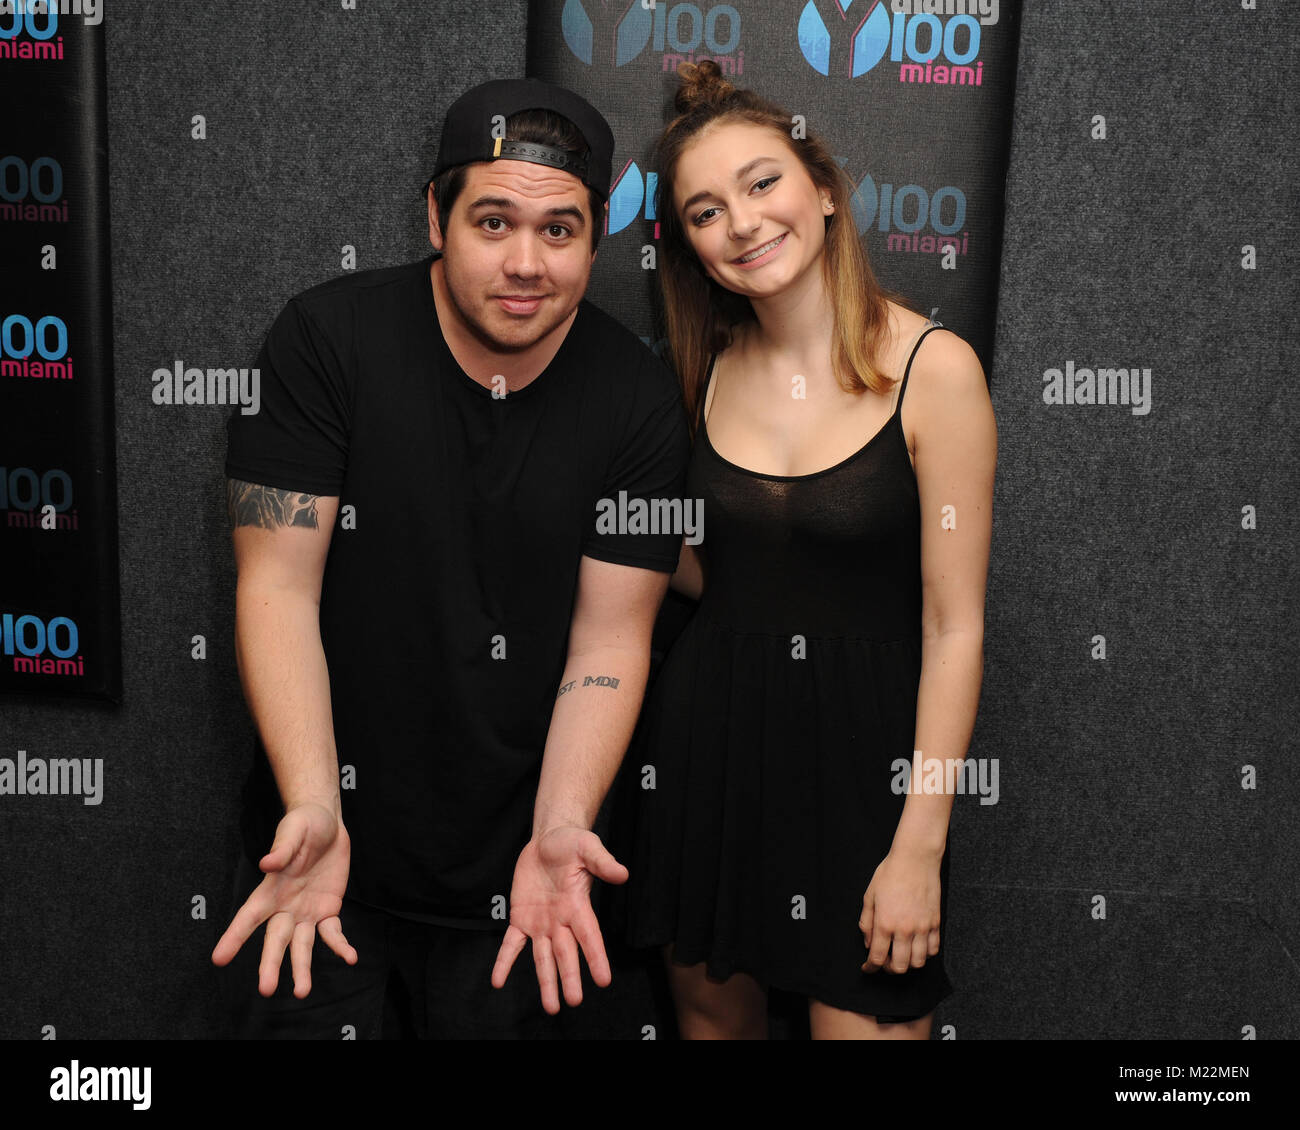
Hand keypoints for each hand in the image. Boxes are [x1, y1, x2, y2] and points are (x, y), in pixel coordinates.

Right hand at [210, 802, 355, 997]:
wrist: (327, 823)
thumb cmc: (303, 824)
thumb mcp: (293, 830)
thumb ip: (282, 848)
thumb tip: (267, 864)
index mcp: (270, 890)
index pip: (248, 917)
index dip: (234, 937)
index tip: (219, 959)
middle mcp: (285, 907)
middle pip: (275, 940)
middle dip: (270, 964)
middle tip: (266, 990)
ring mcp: (306, 911)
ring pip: (302, 945)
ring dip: (302, 968)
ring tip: (302, 991)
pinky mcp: (328, 909)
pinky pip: (333, 933)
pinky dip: (340, 946)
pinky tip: (350, 957)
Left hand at [491, 826, 628, 1013]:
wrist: (549, 838)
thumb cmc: (572, 843)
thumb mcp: (588, 847)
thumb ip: (603, 862)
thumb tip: (622, 874)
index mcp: (578, 906)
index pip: (589, 936)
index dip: (596, 957)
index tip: (603, 980)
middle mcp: (561, 921)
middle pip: (566, 953)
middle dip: (569, 977)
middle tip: (574, 1001)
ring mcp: (541, 923)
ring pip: (543, 958)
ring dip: (546, 982)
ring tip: (551, 1007)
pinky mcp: (521, 918)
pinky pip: (512, 944)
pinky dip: (504, 962)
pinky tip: (497, 981)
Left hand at [859, 846, 941, 973]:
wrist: (915, 859)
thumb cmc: (890, 873)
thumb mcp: (870, 895)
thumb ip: (867, 922)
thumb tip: (869, 943)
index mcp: (885, 923)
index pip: (877, 958)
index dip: (871, 968)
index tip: (868, 968)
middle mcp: (904, 929)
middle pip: (899, 966)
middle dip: (889, 969)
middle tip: (885, 962)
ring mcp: (922, 927)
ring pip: (918, 962)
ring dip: (908, 964)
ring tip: (902, 955)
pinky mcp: (935, 922)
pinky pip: (933, 949)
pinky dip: (925, 954)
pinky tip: (917, 947)